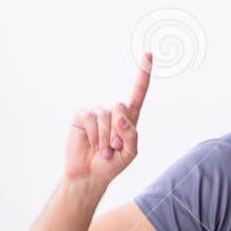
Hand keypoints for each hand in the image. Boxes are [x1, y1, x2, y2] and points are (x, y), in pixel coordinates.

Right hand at [65, 52, 150, 187]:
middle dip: (118, 129)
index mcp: (128, 119)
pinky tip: (91, 144)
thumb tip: (120, 116)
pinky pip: (89, 118)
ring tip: (103, 151)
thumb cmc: (112, 165)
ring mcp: (96, 113)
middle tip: (114, 147)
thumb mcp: (130, 154)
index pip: (138, 93)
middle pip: (120, 106)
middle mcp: (112, 113)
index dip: (143, 75)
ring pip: (105, 115)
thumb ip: (132, 135)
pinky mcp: (81, 117)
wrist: (89, 175)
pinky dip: (92, 134)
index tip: (149, 54)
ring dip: (105, 137)